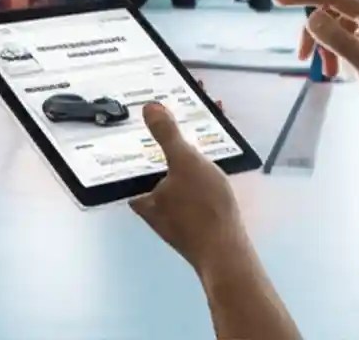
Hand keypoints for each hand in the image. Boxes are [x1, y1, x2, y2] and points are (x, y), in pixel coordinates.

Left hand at [130, 103, 248, 271]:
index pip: (131, 157)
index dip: (138, 132)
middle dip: (168, 135)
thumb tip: (148, 107)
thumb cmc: (201, 206)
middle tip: (179, 109)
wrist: (227, 250)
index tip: (146, 112)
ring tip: (200, 122)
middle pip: (154, 162)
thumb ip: (166, 135)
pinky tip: (212, 155)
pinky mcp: (192, 217)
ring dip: (187, 148)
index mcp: (139, 193)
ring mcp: (172, 212)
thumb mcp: (184, 162)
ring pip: (175, 171)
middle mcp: (151, 204)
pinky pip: (191, 183)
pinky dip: (198, 165)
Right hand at [273, 0, 358, 117]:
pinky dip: (339, 49)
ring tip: (328, 72)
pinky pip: (350, 34)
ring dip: (327, 45)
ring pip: (339, 24)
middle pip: (332, 10)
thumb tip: (311, 17)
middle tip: (304, 58)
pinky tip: (340, 70)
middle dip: (315, 32)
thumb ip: (337, 40)